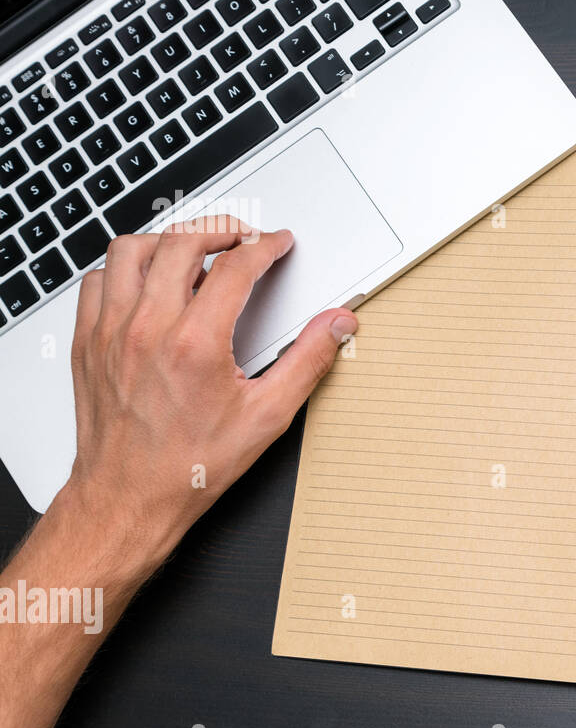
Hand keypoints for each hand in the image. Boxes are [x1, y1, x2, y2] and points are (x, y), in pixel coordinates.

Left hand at [59, 215, 357, 572]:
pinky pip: (97, 281)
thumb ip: (308, 362)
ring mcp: (110, 332)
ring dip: (167, 240)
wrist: (129, 498)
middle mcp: (148, 329)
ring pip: (131, 251)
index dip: (264, 246)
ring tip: (193, 249)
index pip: (236, 267)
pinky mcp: (86, 342)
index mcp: (196, 344)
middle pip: (182, 243)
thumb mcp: (268, 416)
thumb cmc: (191, 465)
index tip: (276, 244)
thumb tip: (336, 326)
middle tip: (241, 236)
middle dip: (220, 230)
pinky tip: (146, 282)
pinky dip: (123, 269)